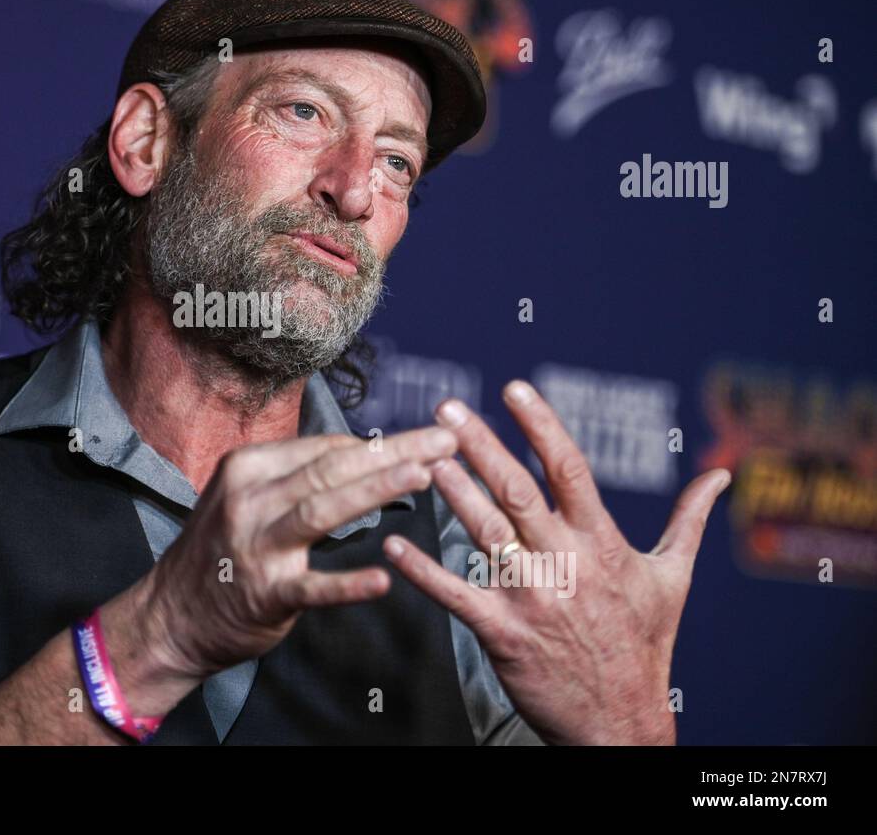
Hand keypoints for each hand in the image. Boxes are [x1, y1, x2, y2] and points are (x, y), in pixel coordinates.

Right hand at [147, 426, 457, 680]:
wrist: (170, 616)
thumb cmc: (221, 550)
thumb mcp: (245, 496)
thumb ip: (295, 477)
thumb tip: (361, 454)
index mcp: (248, 466)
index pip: (326, 448)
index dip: (381, 443)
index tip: (428, 439)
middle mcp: (249, 498)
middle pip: (332, 467)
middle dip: (395, 451)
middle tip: (446, 440)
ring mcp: (255, 545)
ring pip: (322, 509)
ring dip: (376, 490)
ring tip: (424, 476)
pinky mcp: (263, 594)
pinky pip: (311, 588)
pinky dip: (347, 584)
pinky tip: (382, 580)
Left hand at [383, 380, 730, 745]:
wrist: (621, 723)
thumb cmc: (645, 645)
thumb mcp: (674, 578)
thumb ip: (690, 520)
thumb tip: (720, 475)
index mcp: (601, 542)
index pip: (570, 469)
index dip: (541, 426)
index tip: (515, 389)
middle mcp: (564, 563)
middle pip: (517, 492)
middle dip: (480, 445)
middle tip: (446, 409)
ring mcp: (532, 599)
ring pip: (484, 534)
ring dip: (452, 493)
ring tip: (423, 458)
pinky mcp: (502, 633)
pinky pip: (456, 595)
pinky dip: (422, 570)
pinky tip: (392, 544)